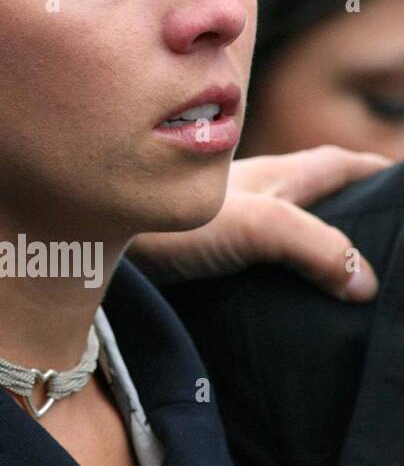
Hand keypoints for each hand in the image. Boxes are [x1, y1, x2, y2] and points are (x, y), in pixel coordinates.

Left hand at [129, 145, 390, 300]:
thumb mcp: (254, 224)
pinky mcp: (199, 255)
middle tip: (380, 232)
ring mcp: (222, 225)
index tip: (399, 175)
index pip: (334, 164)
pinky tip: (277, 301)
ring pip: (280, 228)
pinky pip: (251, 261)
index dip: (371, 168)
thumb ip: (313, 245)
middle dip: (346, 205)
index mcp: (271, 177)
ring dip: (308, 244)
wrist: (91, 242)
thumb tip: (365, 281)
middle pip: (310, 193)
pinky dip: (274, 274)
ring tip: (338, 279)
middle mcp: (248, 195)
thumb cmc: (168, 223)